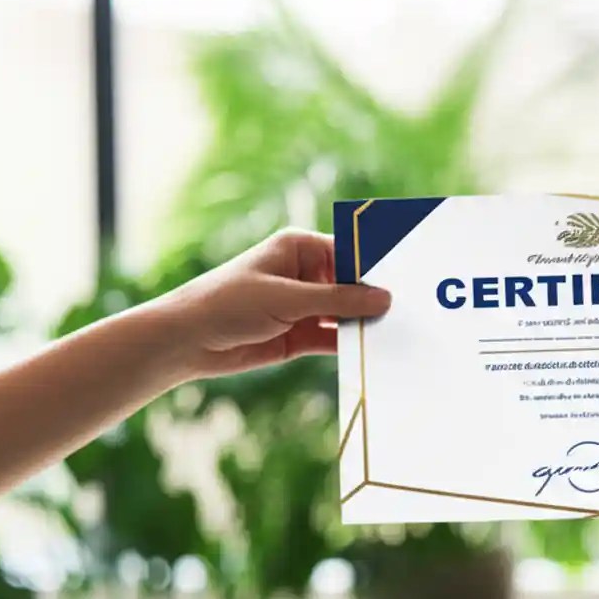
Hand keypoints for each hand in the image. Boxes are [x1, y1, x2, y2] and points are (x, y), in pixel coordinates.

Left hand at [157, 229, 390, 379]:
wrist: (187, 342)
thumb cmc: (228, 303)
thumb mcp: (287, 299)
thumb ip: (337, 300)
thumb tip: (383, 298)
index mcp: (300, 248)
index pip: (350, 252)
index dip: (377, 267)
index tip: (408, 281)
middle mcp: (306, 274)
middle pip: (352, 285)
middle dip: (375, 298)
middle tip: (411, 310)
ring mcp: (304, 306)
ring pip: (346, 313)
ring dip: (365, 323)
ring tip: (398, 333)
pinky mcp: (300, 335)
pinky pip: (335, 337)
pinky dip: (351, 343)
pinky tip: (374, 350)